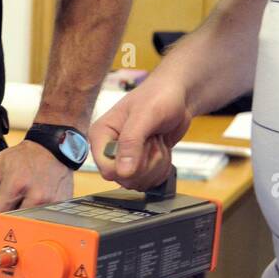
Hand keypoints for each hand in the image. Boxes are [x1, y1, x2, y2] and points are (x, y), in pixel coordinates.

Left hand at [0, 140, 74, 221]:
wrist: (54, 148)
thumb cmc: (21, 157)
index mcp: (15, 185)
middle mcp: (34, 197)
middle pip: (12, 225)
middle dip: (4, 223)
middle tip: (2, 214)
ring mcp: (50, 205)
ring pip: (29, 228)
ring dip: (20, 224)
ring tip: (16, 212)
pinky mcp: (61, 209)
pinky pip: (44, 226)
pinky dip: (36, 223)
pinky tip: (32, 213)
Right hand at [88, 76, 192, 190]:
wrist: (177, 97)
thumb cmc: (159, 96)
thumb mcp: (145, 115)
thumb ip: (131, 142)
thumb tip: (122, 171)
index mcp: (101, 135)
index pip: (107, 169)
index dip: (129, 165)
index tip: (143, 146)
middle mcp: (109, 149)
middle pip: (125, 178)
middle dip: (147, 163)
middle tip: (153, 139)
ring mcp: (125, 158)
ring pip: (139, 181)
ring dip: (157, 164)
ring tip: (157, 140)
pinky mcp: (139, 164)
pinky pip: (150, 181)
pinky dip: (162, 168)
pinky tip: (161, 149)